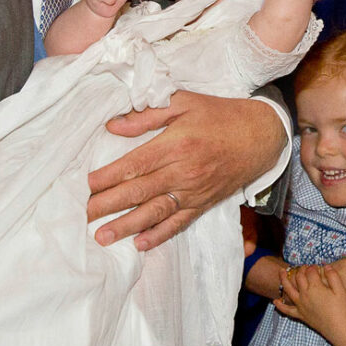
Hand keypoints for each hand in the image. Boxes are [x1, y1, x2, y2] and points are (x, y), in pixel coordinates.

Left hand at [87, 92, 284, 249]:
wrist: (260, 135)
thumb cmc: (220, 115)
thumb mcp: (185, 102)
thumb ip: (148, 114)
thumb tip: (114, 125)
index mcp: (177, 143)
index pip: (135, 164)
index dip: (109, 176)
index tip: (87, 185)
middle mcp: (184, 171)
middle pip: (139, 191)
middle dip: (108, 204)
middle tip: (84, 215)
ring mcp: (194, 190)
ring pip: (155, 212)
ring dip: (127, 226)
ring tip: (102, 236)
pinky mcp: (204, 203)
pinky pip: (179, 223)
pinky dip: (159, 235)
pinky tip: (140, 244)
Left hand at [278, 263, 345, 341]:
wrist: (339, 329)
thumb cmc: (342, 309)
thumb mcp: (341, 290)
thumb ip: (333, 276)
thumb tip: (326, 266)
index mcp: (315, 287)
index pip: (311, 271)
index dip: (313, 267)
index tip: (317, 266)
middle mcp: (305, 294)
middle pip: (299, 277)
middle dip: (301, 270)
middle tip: (305, 267)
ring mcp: (301, 305)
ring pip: (288, 290)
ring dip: (283, 279)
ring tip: (280, 272)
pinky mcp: (301, 315)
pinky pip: (287, 310)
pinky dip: (280, 306)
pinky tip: (275, 302)